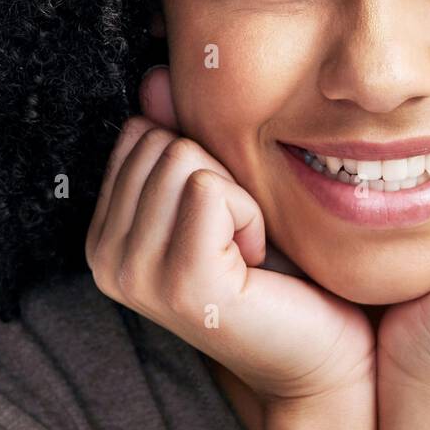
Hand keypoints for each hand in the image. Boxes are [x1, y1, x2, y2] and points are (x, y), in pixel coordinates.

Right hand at [86, 66, 375, 405]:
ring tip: (247, 253)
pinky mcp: (179, 283)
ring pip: (183, 158)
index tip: (221, 221)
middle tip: (239, 239)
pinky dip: (249, 214)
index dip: (199, 162)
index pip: (140, 132)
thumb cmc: (282, 273)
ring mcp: (134, 276)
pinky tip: (255, 263)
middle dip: (218, 176)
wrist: (325, 354)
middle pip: (161, 141)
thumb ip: (184, 137)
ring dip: (237, 196)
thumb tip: (153, 74)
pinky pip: (210, 189)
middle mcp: (103, 257)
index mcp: (105, 234)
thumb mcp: (226, 194)